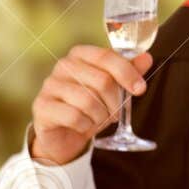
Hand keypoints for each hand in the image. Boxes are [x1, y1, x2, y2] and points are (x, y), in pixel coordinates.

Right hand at [29, 46, 152, 165]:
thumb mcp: (114, 89)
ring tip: (98, 119)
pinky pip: (74, 117)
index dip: (127, 73)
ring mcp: (49, 85)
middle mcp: (63, 66)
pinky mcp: (41, 106)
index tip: (140, 89)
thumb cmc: (91, 106)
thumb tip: (146, 57)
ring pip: (88, 100)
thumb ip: (129, 72)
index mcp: (80, 55)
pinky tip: (83, 125)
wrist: (65, 134)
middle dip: (115, 102)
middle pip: (102, 81)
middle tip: (114, 112)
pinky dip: (85, 125)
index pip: (106, 56)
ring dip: (100, 115)